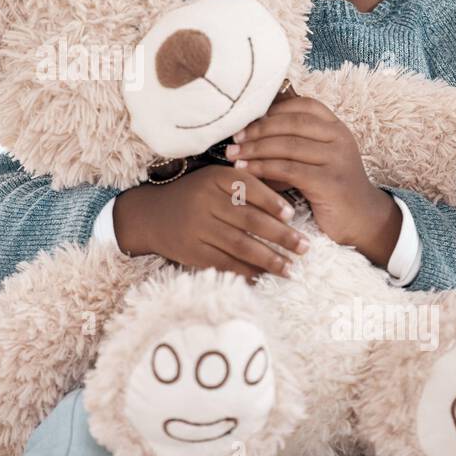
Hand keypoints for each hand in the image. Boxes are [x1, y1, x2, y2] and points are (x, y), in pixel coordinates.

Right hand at [113, 164, 309, 282]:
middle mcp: (205, 201)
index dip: (273, 202)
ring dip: (269, 259)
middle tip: (305, 247)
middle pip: (250, 220)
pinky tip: (263, 277)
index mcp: (214, 178)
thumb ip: (245, 187)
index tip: (293, 215)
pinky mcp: (191, 251)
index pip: (249, 188)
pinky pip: (224, 263)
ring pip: (240, 245)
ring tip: (290, 269)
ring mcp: (196, 227)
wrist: (150, 214)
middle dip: (281, 236)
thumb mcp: (215, 181)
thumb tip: (288, 208)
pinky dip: (246, 271)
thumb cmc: (194, 195)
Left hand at [224, 96, 401, 268]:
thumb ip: (295, 143)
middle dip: (257, 130)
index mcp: (337, 128)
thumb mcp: (317, 160)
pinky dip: (262, 168)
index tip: (248, 121)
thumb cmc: (331, 189)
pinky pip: (289, 169)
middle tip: (233, 138)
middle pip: (291, 124)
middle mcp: (340, 138)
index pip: (303, 106)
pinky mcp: (330, 182)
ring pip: (287, 146)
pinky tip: (245, 171)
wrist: (363, 221)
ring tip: (233, 155)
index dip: (273, 111)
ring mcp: (337, 159)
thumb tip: (250, 132)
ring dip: (255, 149)